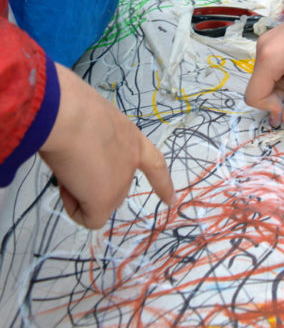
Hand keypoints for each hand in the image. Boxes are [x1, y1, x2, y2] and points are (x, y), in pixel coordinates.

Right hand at [40, 64, 174, 228]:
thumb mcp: (94, 121)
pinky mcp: (105, 200)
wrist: (68, 115)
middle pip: (116, 187)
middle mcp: (132, 162)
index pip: (154, 164)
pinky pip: (89, 218)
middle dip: (94, 183)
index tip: (172, 199)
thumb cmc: (73, 109)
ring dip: (81, 191)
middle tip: (75, 161)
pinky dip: (74, 208)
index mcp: (132, 139)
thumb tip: (80, 152)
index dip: (162, 183)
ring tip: (68, 165)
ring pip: (99, 203)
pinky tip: (67, 184)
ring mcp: (121, 182)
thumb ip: (98, 139)